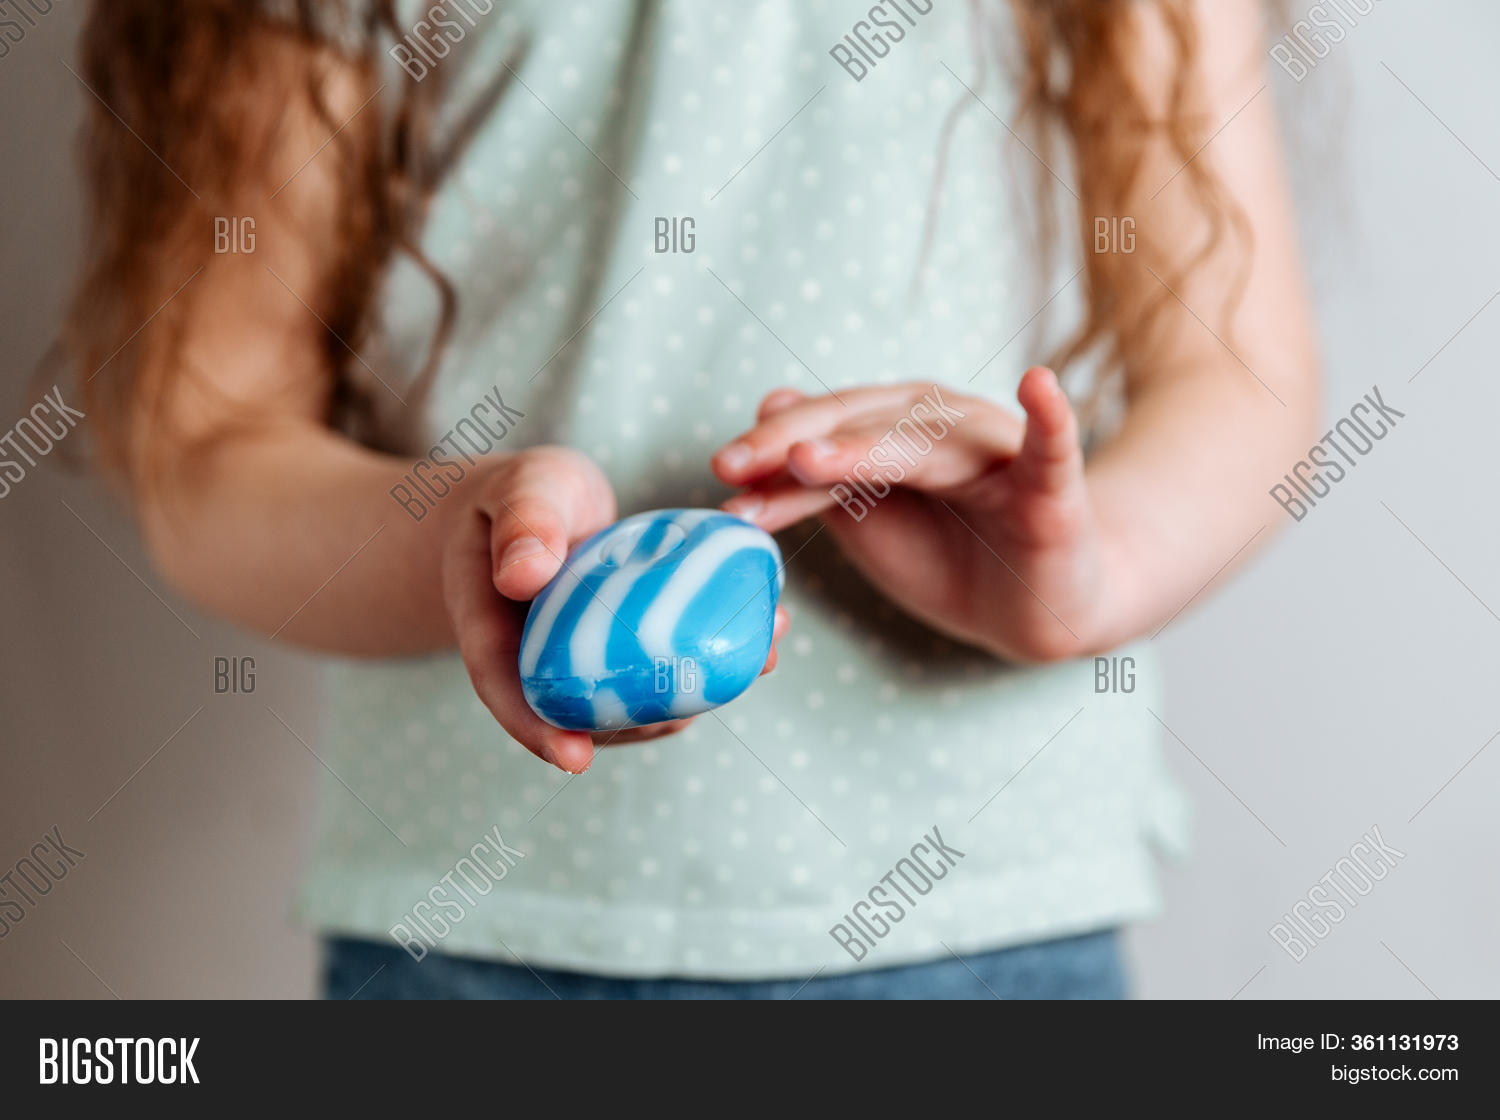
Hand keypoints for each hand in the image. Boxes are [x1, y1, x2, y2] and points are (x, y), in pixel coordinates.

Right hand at [440, 446, 787, 772]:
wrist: (537, 505)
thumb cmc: (518, 498)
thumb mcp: (520, 492)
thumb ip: (523, 524)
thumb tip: (524, 575)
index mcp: (495, 630)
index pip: (504, 687)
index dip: (536, 728)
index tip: (575, 759)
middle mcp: (543, 661)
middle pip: (580, 709)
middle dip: (639, 722)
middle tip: (690, 716)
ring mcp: (592, 661)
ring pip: (633, 692)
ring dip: (691, 693)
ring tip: (755, 663)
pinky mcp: (631, 648)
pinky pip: (665, 661)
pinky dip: (706, 656)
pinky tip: (761, 637)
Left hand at [712, 368, 1107, 662]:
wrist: (1039, 609)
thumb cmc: (951, 557)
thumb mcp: (869, 522)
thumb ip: (821, 474)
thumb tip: (769, 403)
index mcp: (897, 431)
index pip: (822, 435)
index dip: (768, 452)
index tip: (719, 474)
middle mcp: (944, 427)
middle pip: (862, 426)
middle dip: (794, 444)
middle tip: (734, 463)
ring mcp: (996, 454)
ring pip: (927, 445)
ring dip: (865, 448)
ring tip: (809, 458)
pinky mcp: (1051, 491)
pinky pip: (1053, 450)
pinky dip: (1049, 419)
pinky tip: (1037, 385)